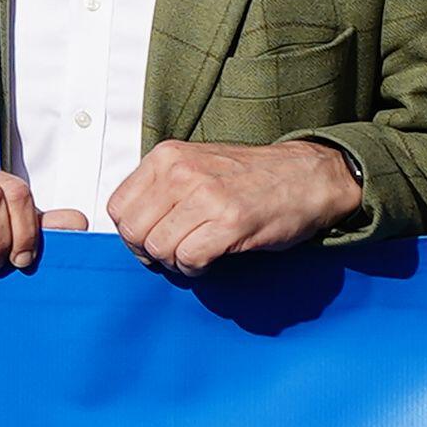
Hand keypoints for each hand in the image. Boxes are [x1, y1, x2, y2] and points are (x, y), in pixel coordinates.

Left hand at [100, 134, 367, 273]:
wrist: (308, 176)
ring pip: (159, 247)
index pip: (118, 207)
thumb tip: (130, 225)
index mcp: (167, 157)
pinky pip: (189, 259)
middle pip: (133, 231)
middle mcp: (182, 172)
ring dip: (174, 261)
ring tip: (194, 254)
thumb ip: (161, 187)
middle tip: (171, 253)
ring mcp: (206, 196)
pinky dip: (194, 269)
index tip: (150, 239)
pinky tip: (209, 260)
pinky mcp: (231, 222)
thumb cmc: (251, 176)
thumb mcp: (195, 165)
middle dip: (148, 251)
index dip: (130, 232)